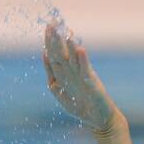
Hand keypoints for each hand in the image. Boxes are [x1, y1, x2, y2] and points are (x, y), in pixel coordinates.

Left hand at [42, 19, 119, 133]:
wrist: (98, 120)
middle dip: (57, 41)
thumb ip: (53, 79)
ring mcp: (83, 78)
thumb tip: (45, 57)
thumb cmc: (80, 107)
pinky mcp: (92, 84)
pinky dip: (82, 61)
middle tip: (52, 24)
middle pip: (63, 55)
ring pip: (74, 60)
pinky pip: (86, 71)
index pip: (55, 57)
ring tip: (66, 31)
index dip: (50, 43)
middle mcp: (74, 74)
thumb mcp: (61, 94)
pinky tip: (79, 50)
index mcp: (65, 76)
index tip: (47, 28)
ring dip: (69, 46)